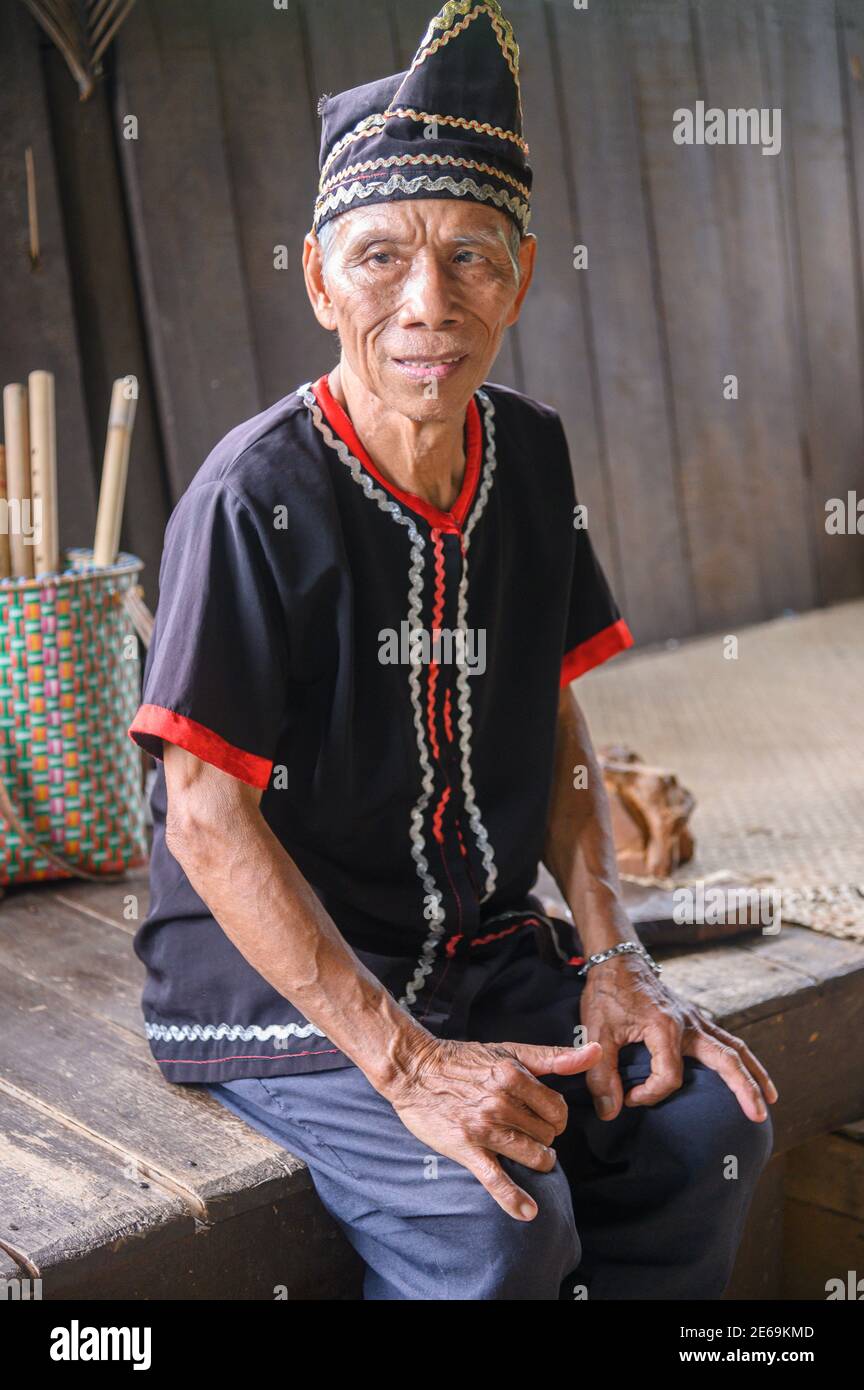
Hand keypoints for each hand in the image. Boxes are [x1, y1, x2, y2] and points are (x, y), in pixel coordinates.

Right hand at [383, 1036, 601, 1219]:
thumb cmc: (464, 1060)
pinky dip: (514, 1199)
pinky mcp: (466, 1148)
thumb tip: (597, 1052)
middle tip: (528, 1131)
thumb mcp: (510, 1051)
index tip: (545, 1118)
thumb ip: (555, 1056)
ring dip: (538, 1160)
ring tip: (532, 1155)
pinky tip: (527, 1212)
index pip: (558, 1109)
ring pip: (533, 1155)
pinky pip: (496, 1180)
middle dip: (545, 1136)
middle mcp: (500, 1100)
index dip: (556, 1117)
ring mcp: (483, 1126)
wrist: (415, 1070)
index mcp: (513, 1074)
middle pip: (548, 1134)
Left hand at [579, 952, 778, 1122]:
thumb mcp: (597, 1033)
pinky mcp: (695, 1019)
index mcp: (664, 1027)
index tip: (629, 1097)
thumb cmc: (607, 995)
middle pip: (725, 1059)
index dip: (650, 1094)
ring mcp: (696, 1020)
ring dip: (753, 1074)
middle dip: (743, 1089)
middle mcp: (688, 1024)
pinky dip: (741, 1059)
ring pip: (733, 1048)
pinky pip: (726, 1040)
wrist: (617, 962)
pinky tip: (749, 1074)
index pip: (669, 1077)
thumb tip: (610, 1113)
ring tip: (769, 1100)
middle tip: (758, 1117)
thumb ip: (601, 1075)